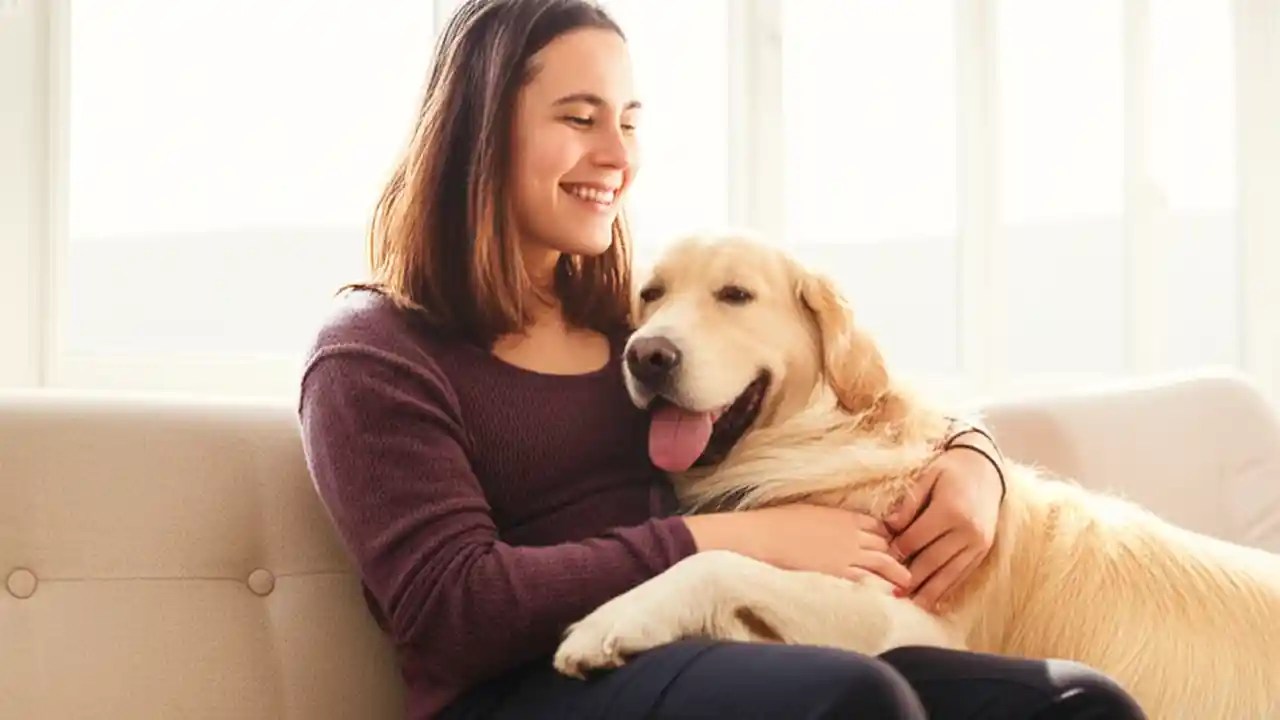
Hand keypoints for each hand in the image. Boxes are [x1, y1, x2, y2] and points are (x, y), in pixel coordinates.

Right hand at [685, 504, 910, 588]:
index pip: (877, 526)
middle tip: (909, 565)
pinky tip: (891, 595)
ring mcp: (846, 554)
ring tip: (910, 582)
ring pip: (883, 562)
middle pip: (885, 544)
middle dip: (898, 554)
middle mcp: (850, 534)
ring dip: (898, 572)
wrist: (760, 537)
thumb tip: (830, 525)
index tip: (892, 546)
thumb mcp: (806, 511)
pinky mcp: (838, 573)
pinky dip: (882, 586)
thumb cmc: (775, 523)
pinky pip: (868, 580)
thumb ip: (826, 520)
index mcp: (843, 516)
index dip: (887, 537)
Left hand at [885, 434, 1002, 610]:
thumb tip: (889, 526)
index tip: (882, 561)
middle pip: (933, 561)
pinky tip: (937, 599)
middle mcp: (967, 530)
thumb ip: (909, 503)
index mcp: (950, 511)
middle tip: (893, 594)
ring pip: (950, 573)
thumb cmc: (951, 469)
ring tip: (913, 605)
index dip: (898, 552)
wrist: (987, 468)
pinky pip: (964, 573)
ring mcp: (979, 543)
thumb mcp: (927, 477)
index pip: (916, 539)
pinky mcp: (985, 549)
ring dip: (931, 591)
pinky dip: (949, 587)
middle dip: (912, 579)